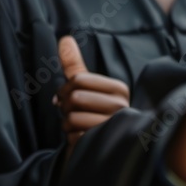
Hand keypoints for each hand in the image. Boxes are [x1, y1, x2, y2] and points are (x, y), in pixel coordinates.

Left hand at [54, 35, 129, 150]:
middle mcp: (121, 106)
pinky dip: (72, 139)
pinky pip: (73, 137)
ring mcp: (114, 125)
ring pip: (72, 118)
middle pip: (74, 98)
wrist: (103, 146)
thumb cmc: (91, 112)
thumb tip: (64, 38)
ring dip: (68, 126)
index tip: (70, 98)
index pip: (78, 80)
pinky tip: (82, 139)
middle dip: (65, 108)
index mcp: (119, 89)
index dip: (65, 90)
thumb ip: (74, 64)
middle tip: (74, 113)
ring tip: (79, 127)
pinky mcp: (105, 143)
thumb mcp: (85, 87)